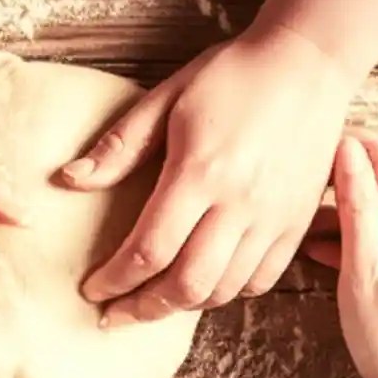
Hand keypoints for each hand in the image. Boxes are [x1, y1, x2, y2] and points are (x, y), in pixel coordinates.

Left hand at [63, 23, 353, 325]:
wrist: (308, 63)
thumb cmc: (232, 75)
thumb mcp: (167, 98)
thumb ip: (119, 146)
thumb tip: (68, 181)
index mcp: (200, 172)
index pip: (149, 249)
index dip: (115, 280)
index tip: (93, 290)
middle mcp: (240, 204)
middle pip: (186, 284)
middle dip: (144, 308)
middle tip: (117, 314)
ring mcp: (273, 218)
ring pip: (223, 290)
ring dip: (183, 304)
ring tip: (154, 301)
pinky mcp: (298, 223)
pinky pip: (260, 280)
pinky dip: (227, 292)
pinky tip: (204, 284)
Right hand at [303, 133, 377, 377]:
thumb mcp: (364, 274)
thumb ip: (358, 208)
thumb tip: (347, 151)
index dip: (339, 142)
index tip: (299, 155)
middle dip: (339, 171)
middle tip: (294, 188)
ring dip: (344, 205)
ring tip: (299, 226)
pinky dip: (358, 231)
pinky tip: (325, 251)